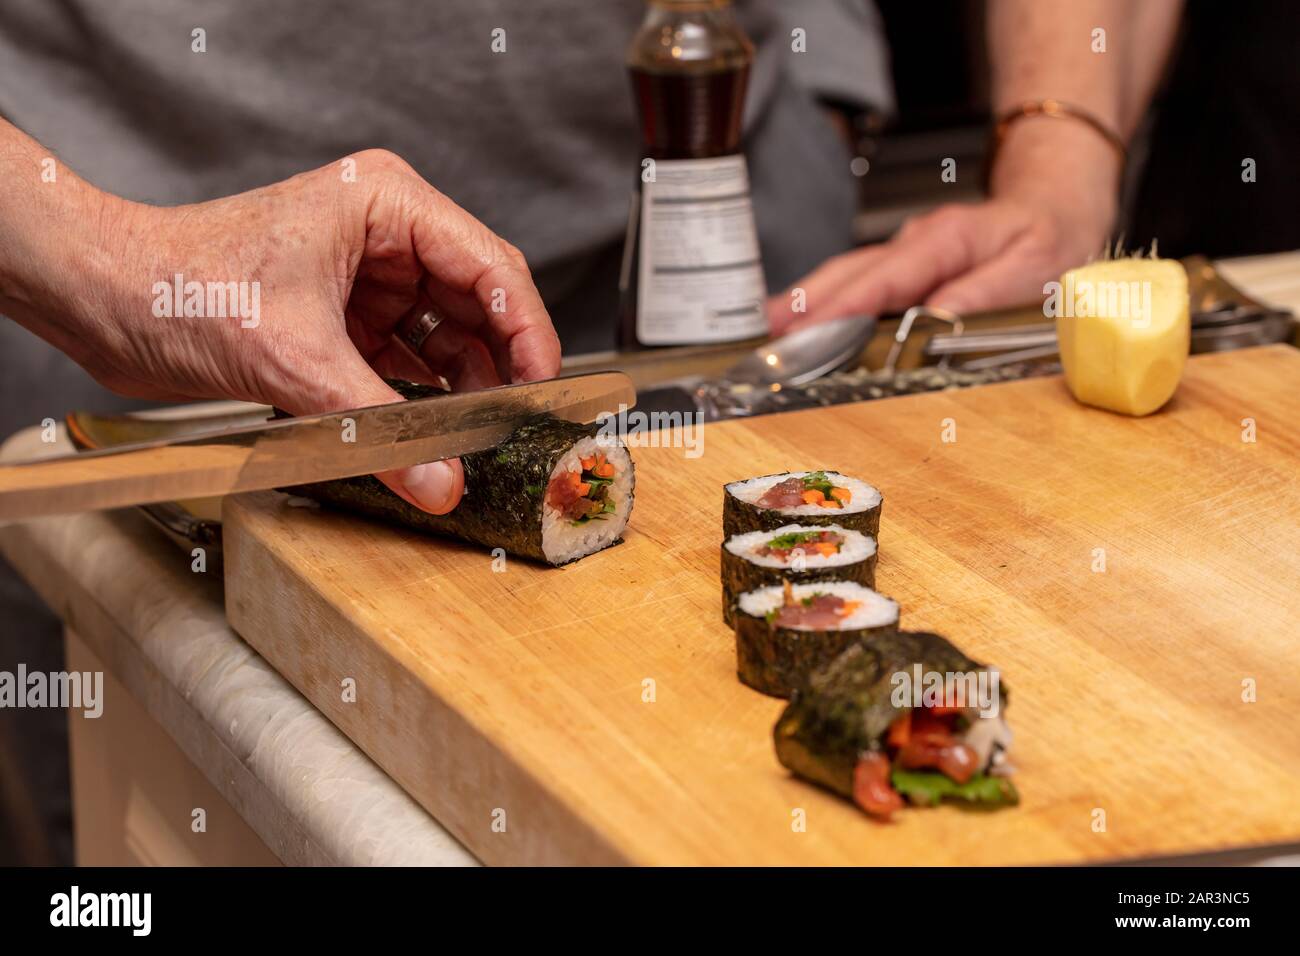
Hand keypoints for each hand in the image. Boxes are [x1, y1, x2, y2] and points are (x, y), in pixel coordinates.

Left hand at [2, 146, 560, 514]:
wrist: (106, 302)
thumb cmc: (179, 286)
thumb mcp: (294, 362)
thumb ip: (379, 428)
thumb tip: (442, 481)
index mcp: (385, 203)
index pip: (490, 265)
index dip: (529, 329)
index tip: (546, 386)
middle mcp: (386, 233)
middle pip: (479, 302)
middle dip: (500, 365)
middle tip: (519, 423)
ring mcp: (369, 277)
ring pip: (449, 336)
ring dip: (462, 388)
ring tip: (476, 439)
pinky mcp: (349, 318)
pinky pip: (409, 362)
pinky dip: (422, 399)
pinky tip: (433, 435)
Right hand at [769, 121, 1118, 333]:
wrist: (1058, 205)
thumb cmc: (1049, 238)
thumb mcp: (1033, 268)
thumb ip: (981, 293)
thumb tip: (933, 318)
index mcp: (943, 241)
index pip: (881, 279)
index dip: (840, 308)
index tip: (807, 332)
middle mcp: (915, 244)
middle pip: (847, 275)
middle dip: (804, 307)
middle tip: (765, 341)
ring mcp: (905, 255)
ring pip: (845, 277)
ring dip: (804, 305)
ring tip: (766, 333)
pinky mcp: (903, 269)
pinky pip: (856, 283)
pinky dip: (823, 302)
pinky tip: (799, 321)